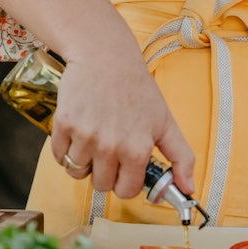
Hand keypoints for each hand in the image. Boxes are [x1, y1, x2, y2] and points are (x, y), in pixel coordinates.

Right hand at [0, 0, 195, 198]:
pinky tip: (79, 128)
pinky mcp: (63, 125)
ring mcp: (85, 136)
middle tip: (111, 147)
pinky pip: (59, 156)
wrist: (106, 56)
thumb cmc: (137, 89)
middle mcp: (110, 146)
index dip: (126, 182)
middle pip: (101, 186)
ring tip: (95, 135)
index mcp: (137, 149)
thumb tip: (188, 190)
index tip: (126, 167)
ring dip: (85, 160)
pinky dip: (66, 148)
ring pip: (77, 172)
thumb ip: (181, 158)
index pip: (126, 192)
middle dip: (105, 172)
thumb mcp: (166, 122)